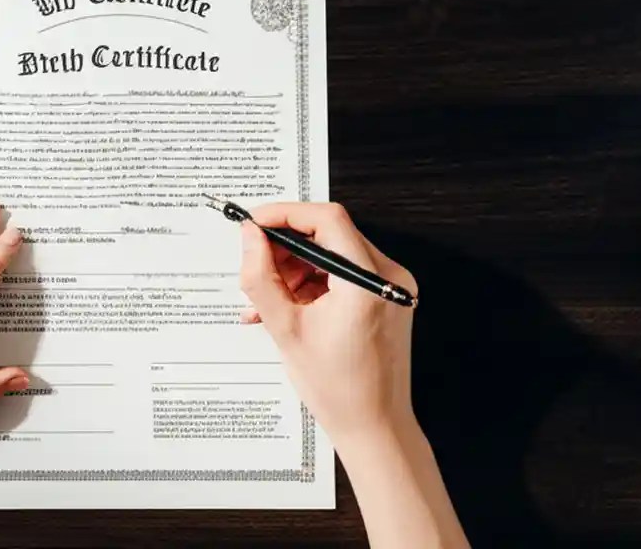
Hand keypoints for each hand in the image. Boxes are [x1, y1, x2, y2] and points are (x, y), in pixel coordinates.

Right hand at [239, 204, 467, 548]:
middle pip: (330, 234)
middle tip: (255, 265)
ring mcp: (391, 287)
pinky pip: (344, 274)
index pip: (327, 219)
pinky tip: (286, 306)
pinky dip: (313, 283)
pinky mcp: (387, 297)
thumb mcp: (285, 330)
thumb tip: (249, 238)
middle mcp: (388, 277)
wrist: (375, 426)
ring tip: (266, 298)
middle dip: (286, 247)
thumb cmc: (338, 389)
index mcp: (367, 283)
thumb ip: (261, 277)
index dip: (285, 214)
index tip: (254, 223)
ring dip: (296, 268)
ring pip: (334, 253)